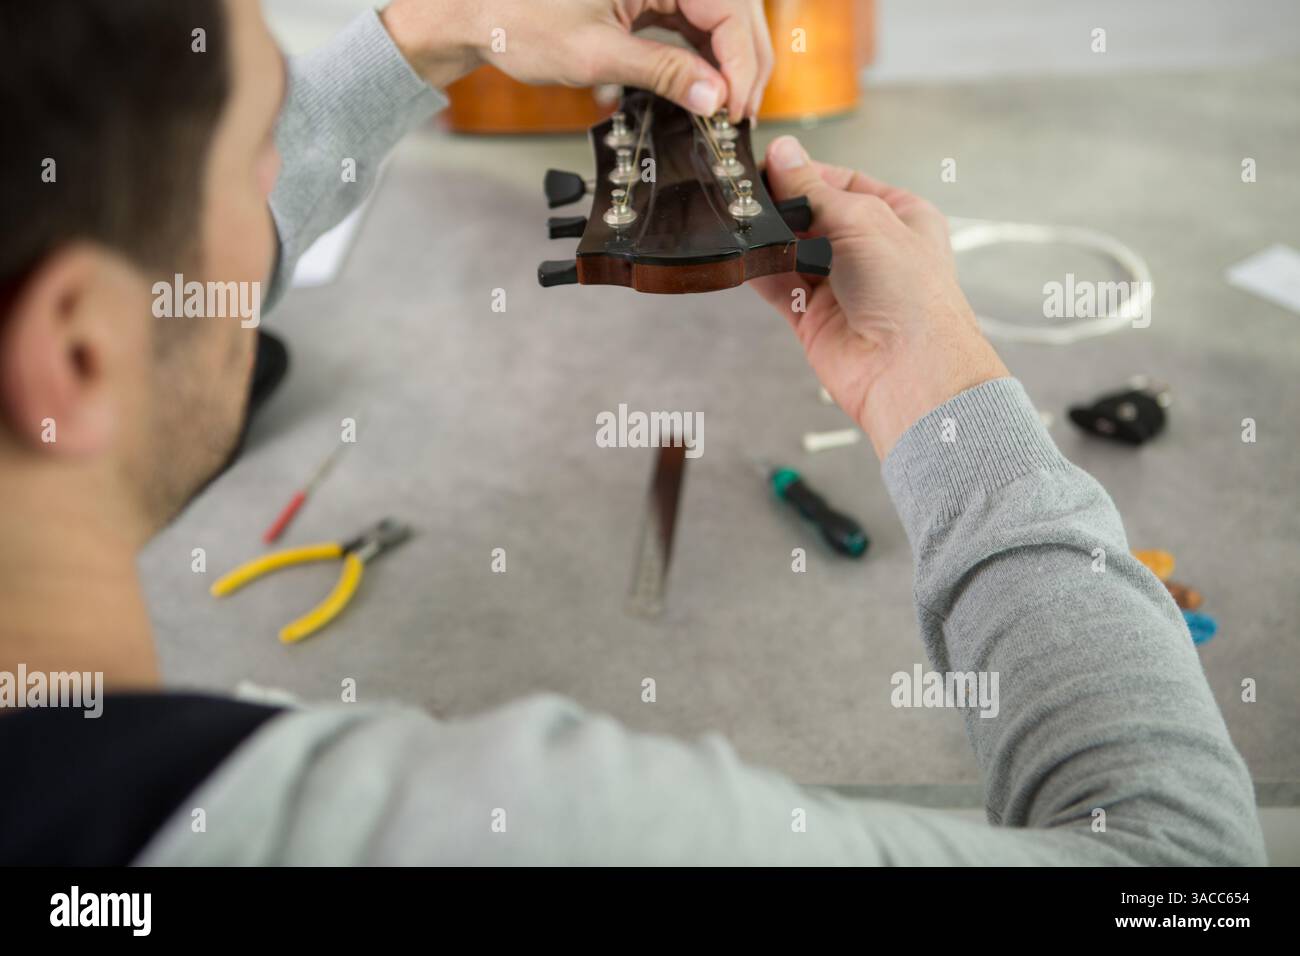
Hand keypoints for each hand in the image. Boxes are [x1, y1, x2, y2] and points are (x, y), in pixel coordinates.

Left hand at [383, 0, 772, 119]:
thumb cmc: (521, 22)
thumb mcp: (596, 55)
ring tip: (724, 107)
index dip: (741, 63)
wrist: (481, 13)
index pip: (728, 8)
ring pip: (719, 15)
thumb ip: (663, 73)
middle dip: (742, 62)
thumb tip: (714, 98)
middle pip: (733, 9)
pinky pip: (693, 18)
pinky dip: (704, 53)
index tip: (736, 109)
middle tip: (738, 114)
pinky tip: (703, 85)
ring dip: (727, 60)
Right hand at [750, 136, 1009, 458]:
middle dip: (784, 206)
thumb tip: (784, 154)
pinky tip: (744, 255)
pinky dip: (759, 270)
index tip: (771, 164)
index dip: (808, 173)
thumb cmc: (911, 297)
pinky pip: (777, 285)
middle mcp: (870, 250)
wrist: (908, 372)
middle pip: (814, 215)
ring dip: (769, 238)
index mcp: (899, 217)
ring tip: (741, 220)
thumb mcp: (863, 220)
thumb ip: (814, 190)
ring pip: (792, 250)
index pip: (844, 183)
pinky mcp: (812, 316)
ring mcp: (840, 285)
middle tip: (748, 192)